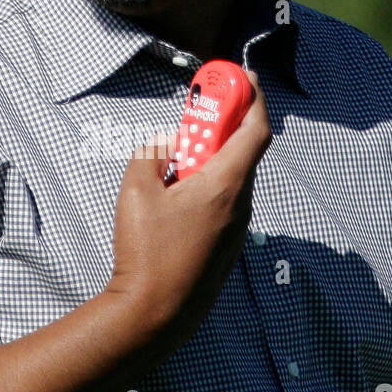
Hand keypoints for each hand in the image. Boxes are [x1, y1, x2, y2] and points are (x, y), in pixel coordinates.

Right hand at [107, 69, 270, 345]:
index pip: (256, 130)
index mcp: (225, 185)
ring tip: (177, 159)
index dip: (253, 99)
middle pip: (244, 151)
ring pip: (233, 178)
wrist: (155, 313)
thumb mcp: (136, 189)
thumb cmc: (146, 251)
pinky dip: (209, 186)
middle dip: (225, 125)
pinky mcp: (226, 247)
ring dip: (213, 159)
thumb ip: (151, 153)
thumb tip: (165, 145)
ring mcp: (237, 229)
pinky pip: (225, 203)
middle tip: (200, 111)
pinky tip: (177, 196)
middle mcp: (240, 205)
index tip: (241, 78)